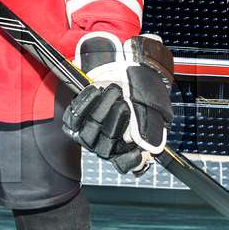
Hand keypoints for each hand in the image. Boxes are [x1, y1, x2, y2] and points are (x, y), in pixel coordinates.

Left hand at [60, 34, 173, 174]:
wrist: (125, 64)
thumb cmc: (142, 87)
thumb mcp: (154, 105)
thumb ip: (150, 127)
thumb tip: (147, 148)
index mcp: (129, 147)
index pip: (126, 164)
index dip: (129, 160)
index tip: (137, 150)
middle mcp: (108, 145)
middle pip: (106, 148)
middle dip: (115, 123)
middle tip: (124, 101)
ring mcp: (90, 134)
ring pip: (89, 135)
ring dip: (101, 111)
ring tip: (113, 90)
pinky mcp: (76, 120)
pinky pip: (74, 119)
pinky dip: (84, 104)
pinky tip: (95, 90)